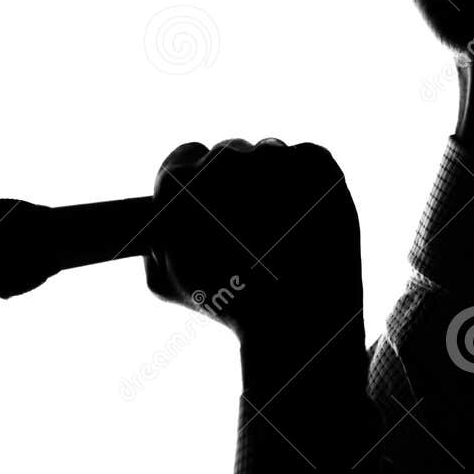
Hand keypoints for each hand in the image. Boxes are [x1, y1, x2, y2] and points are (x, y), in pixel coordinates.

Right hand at [145, 139, 362, 343]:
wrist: (299, 319)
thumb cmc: (231, 308)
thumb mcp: (167, 283)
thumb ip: (155, 243)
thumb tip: (162, 227)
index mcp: (181, 182)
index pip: (185, 157)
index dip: (200, 182)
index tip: (213, 204)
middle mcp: (224, 158)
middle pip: (229, 153)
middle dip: (238, 180)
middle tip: (252, 224)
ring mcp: (274, 156)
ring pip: (270, 153)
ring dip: (273, 178)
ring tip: (285, 227)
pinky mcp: (317, 162)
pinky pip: (309, 159)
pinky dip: (310, 182)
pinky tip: (309, 218)